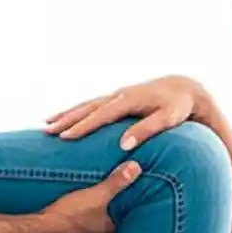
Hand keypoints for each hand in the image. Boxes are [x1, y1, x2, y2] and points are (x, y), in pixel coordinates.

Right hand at [40, 161, 141, 232]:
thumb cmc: (69, 217)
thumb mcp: (96, 195)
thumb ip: (116, 182)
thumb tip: (136, 168)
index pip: (124, 225)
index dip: (124, 213)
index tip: (123, 204)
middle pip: (106, 231)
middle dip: (104, 219)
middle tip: (101, 206)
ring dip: (86, 226)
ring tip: (82, 212)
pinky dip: (71, 232)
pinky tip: (64, 222)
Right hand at [44, 76, 212, 150]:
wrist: (185, 88)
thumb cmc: (179, 107)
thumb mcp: (168, 119)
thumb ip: (146, 130)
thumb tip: (124, 145)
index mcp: (128, 100)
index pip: (101, 115)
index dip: (82, 126)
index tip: (64, 137)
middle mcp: (119, 95)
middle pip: (87, 108)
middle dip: (66, 119)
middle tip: (47, 131)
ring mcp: (116, 95)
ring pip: (86, 105)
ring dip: (67, 114)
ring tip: (47, 125)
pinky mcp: (117, 98)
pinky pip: (92, 105)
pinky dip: (77, 111)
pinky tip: (66, 117)